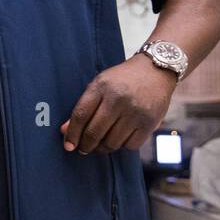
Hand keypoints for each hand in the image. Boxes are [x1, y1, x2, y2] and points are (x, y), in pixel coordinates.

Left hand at [61, 55, 176, 154]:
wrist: (155, 70)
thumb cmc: (121, 80)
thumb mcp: (99, 85)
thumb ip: (83, 108)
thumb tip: (65, 131)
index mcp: (101, 87)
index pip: (80, 115)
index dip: (72, 134)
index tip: (68, 146)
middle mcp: (118, 100)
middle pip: (94, 132)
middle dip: (86, 145)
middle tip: (83, 149)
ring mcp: (135, 112)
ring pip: (112, 142)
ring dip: (103, 148)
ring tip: (101, 144)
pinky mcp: (150, 122)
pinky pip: (131, 145)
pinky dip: (123, 146)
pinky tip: (120, 138)